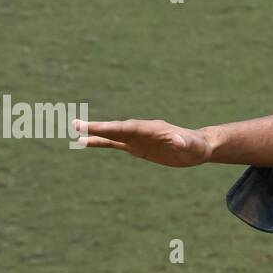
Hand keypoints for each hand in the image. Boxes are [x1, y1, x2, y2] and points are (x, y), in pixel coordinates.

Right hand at [73, 118, 211, 167]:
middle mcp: (142, 130)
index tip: (95, 127)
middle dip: (98, 127)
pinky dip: (102, 143)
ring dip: (95, 133)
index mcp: (153, 128)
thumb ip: (184, 142)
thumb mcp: (193, 147)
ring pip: (113, 135)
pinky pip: (116, 144)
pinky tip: (87, 142)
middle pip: (117, 128)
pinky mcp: (137, 147)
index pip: (129, 127)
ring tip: (76, 132)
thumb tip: (178, 140)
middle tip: (75, 124)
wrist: (197, 147)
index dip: (112, 127)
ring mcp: (138, 138)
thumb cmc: (197, 146)